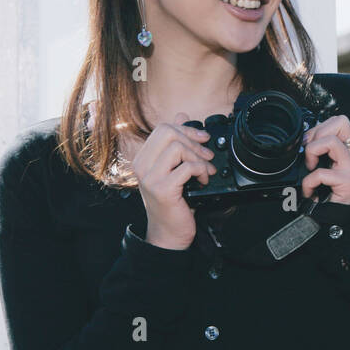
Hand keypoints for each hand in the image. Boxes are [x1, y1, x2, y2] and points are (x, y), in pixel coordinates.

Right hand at [130, 111, 217, 249]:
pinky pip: (186, 168)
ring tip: (206, 170)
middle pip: (168, 132)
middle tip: (207, 155)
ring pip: (177, 147)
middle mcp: (142, 165)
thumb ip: (175, 143)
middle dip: (194, 140)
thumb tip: (181, 115)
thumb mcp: (173, 169)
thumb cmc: (172, 203)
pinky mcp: (162, 189)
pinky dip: (201, 171)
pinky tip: (203, 181)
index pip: (164, 128)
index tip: (203, 138)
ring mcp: (150, 177)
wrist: (168, 234)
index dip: (187, 129)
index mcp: (144, 158)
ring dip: (199, 157)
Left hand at [300, 115, 349, 204]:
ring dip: (312, 152)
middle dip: (317, 134)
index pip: (341, 121)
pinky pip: (321, 173)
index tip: (310, 142)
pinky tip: (310, 191)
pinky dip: (309, 182)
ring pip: (331, 141)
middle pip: (340, 122)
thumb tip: (303, 140)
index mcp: (348, 149)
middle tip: (310, 153)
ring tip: (310, 167)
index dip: (322, 126)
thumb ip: (319, 152)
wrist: (339, 217)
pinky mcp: (348, 181)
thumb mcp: (325, 166)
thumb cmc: (330, 193)